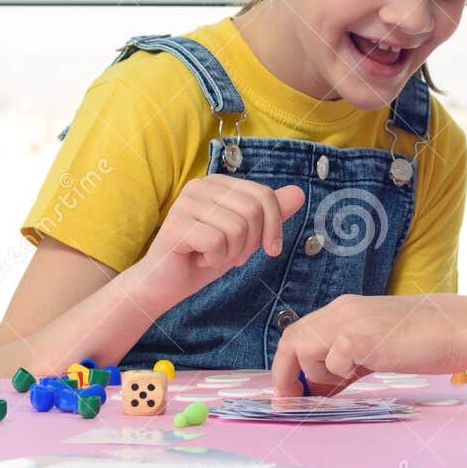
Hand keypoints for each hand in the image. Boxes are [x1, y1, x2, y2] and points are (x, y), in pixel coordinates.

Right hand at [134, 176, 305, 306]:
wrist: (167, 284)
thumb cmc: (206, 257)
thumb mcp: (247, 236)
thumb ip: (270, 213)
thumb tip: (299, 192)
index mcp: (219, 183)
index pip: (264, 195)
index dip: (275, 226)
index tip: (270, 249)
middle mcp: (200, 185)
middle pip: (253, 211)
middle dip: (251, 243)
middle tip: (233, 256)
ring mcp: (185, 202)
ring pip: (237, 228)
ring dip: (232, 254)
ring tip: (213, 256)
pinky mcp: (175, 224)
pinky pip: (217, 242)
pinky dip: (215, 260)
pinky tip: (199, 259)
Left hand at [272, 294, 466, 394]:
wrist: (463, 327)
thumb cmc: (429, 339)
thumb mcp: (378, 349)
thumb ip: (349, 364)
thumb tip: (319, 390)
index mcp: (346, 310)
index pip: (298, 334)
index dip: (288, 366)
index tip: (291, 395)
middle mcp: (343, 310)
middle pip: (290, 339)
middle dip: (285, 374)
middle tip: (294, 403)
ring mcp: (350, 320)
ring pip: (303, 348)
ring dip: (316, 374)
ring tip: (344, 384)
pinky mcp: (362, 336)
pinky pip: (332, 360)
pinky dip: (339, 373)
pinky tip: (367, 369)